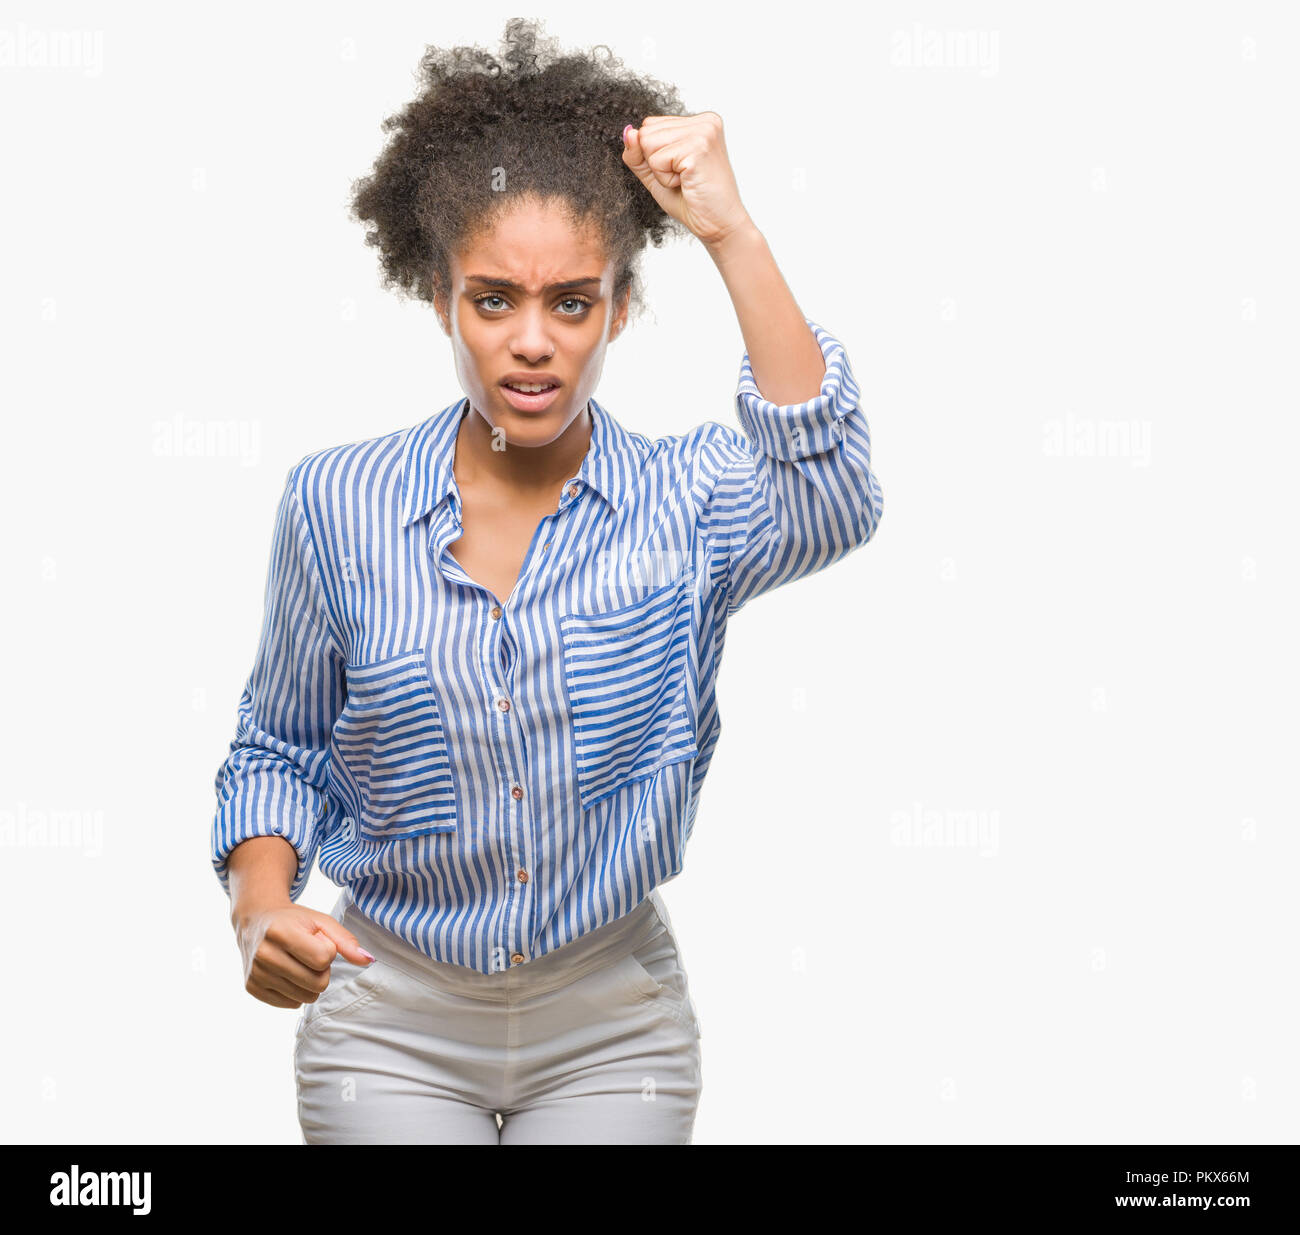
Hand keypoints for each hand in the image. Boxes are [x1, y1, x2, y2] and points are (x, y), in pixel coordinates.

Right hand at [232, 897, 374, 1009]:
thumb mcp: (321, 922)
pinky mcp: (252, 988)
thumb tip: (368, 960)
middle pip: (317, 983)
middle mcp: (264, 955)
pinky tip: (287, 972)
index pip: (323, 959)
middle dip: (321, 970)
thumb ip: (346, 941)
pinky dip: (296, 991)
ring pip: (306, 998)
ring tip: (298, 962)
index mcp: (280, 932)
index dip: (328, 950)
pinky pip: (291, 1004)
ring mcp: (256, 974)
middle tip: (309, 954)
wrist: (255, 921)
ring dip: (310, 983)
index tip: (317, 940)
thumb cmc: (294, 920)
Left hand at [622, 111, 753, 248]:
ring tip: (685, 180)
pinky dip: (665, 180)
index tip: (681, 170)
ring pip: (647, 143)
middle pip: (646, 131)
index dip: (655, 155)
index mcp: (699, 121)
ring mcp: (703, 131)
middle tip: (683, 178)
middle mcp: (704, 121)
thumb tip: (628, 132)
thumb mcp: (656, 173)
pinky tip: (687, 184)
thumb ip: (638, 153)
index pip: (649, 125)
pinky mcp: (698, 148)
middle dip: (656, 162)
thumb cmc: (692, 201)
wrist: (718, 226)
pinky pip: (656, 161)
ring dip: (660, 172)